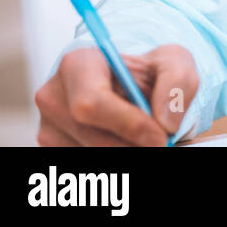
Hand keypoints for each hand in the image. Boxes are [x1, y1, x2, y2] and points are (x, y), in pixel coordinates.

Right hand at [34, 45, 198, 145]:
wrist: (135, 87)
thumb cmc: (151, 72)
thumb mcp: (174, 62)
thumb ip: (178, 82)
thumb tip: (166, 123)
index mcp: (76, 64)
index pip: (92, 103)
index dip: (129, 124)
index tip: (161, 137)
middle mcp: (53, 96)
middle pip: (92, 136)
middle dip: (133, 145)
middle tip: (161, 144)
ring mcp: (48, 126)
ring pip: (90, 154)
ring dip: (126, 152)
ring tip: (144, 137)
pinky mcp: (53, 149)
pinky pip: (86, 165)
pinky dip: (115, 159)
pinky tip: (128, 143)